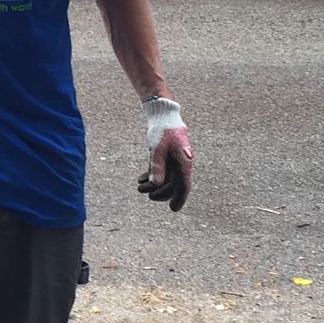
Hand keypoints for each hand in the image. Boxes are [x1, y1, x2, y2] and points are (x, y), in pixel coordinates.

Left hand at [138, 94, 192, 211]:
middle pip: (174, 183)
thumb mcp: (158, 149)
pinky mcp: (167, 155)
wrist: (162, 113)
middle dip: (161, 191)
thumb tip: (156, 185)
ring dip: (153, 184)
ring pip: (166, 178)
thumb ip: (157, 167)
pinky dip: (152, 175)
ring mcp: (175, 159)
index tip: (174, 209)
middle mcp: (181, 162)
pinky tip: (140, 180)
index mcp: (184, 161)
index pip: (184, 184)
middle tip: (147, 195)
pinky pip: (161, 170)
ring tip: (139, 188)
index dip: (180, 198)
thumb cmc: (162, 129)